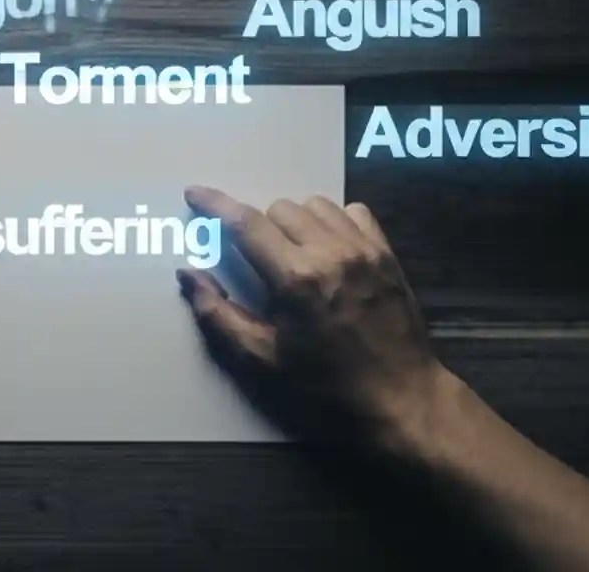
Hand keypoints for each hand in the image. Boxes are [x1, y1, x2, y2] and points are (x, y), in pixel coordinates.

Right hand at [178, 186, 450, 451]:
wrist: (401, 396)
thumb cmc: (326, 384)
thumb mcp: (262, 359)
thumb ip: (218, 314)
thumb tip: (188, 274)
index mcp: (295, 278)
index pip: (245, 223)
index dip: (214, 203)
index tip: (194, 193)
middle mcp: (330, 252)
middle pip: (279, 208)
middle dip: (258, 227)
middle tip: (258, 260)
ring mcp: (363, 249)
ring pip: (315, 204)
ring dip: (295, 221)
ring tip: (294, 252)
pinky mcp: (386, 253)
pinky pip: (353, 211)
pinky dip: (334, 220)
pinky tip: (330, 248)